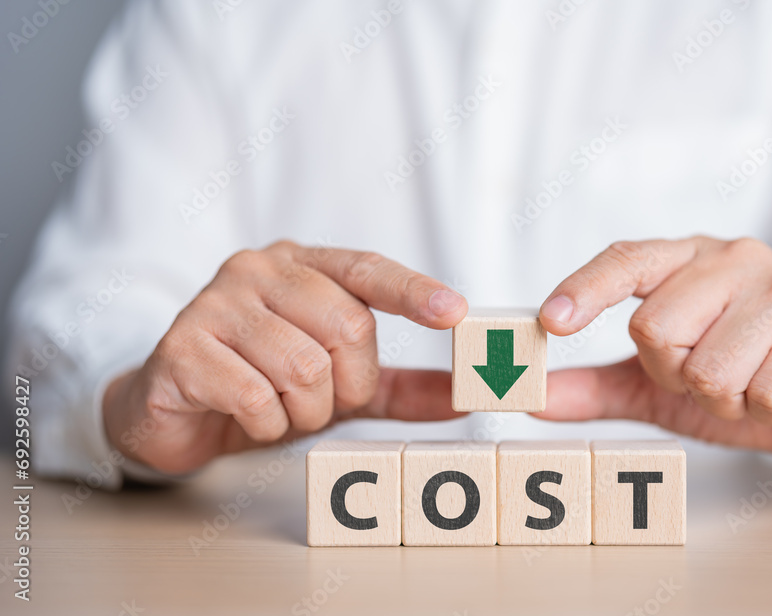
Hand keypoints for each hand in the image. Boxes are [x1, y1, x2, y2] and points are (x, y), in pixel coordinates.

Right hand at [103, 241, 465, 473]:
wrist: (173, 411)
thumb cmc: (261, 385)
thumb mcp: (339, 386)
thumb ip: (399, 387)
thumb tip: (462, 396)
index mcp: (302, 265)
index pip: (367, 268)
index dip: (412, 290)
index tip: (454, 312)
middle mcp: (258, 270)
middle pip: (347, 326)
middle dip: (349, 383)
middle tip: (325, 401)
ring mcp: (215, 303)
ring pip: (304, 367)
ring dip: (305, 411)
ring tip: (280, 410)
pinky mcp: (182, 346)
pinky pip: (256, 397)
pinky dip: (265, 424)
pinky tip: (247, 417)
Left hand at [538, 238, 771, 467]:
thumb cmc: (737, 381)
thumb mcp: (656, 388)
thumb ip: (596, 388)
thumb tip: (532, 400)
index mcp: (688, 259)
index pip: (626, 259)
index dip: (585, 289)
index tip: (549, 323)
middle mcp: (735, 258)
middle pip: (656, 327)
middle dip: (673, 375)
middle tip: (707, 377)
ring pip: (710, 370)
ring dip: (722, 401)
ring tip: (750, 388)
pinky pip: (766, 392)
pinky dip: (768, 412)